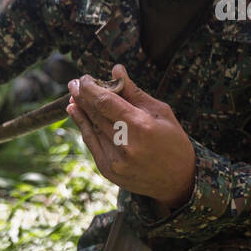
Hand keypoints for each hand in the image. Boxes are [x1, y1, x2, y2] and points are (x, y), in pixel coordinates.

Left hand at [66, 64, 195, 211]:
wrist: (178, 180)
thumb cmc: (173, 141)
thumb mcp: (160, 112)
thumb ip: (134, 92)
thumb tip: (116, 69)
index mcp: (141, 126)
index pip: (105, 102)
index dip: (91, 88)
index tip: (85, 78)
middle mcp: (125, 144)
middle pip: (95, 114)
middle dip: (82, 97)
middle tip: (74, 83)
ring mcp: (115, 160)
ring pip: (90, 128)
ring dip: (79, 111)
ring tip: (72, 97)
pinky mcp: (108, 170)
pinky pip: (91, 143)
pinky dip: (83, 127)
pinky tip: (76, 113)